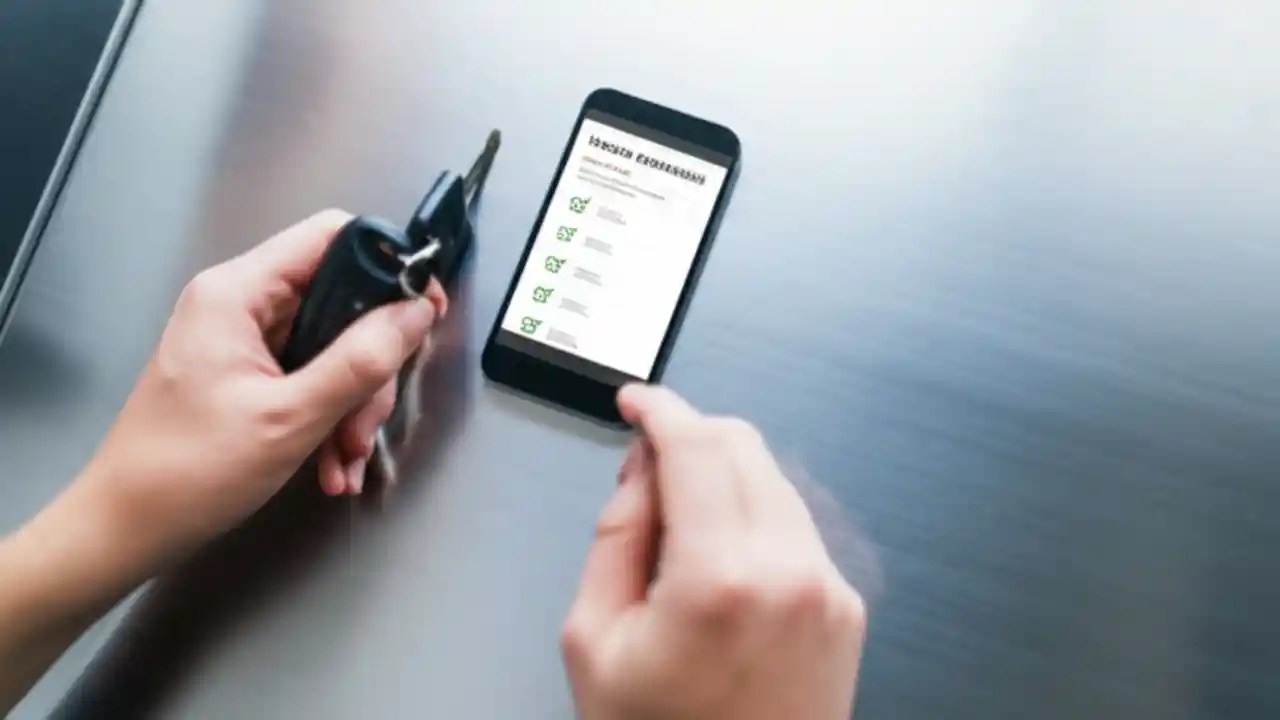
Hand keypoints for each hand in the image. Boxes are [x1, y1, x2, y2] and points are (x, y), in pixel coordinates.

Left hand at [82, 210, 446, 567]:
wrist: (127, 529)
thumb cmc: (188, 472)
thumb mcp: (291, 417)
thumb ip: (360, 360)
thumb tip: (415, 311)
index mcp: (238, 292)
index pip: (332, 237)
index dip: (388, 265)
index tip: (422, 312)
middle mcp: (240, 305)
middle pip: (341, 303)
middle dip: (369, 367)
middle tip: (367, 422)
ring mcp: (243, 342)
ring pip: (333, 349)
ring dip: (353, 406)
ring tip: (346, 458)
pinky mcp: (247, 376)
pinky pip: (311, 379)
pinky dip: (330, 420)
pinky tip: (331, 466)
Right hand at [562, 386, 865, 719]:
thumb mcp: (595, 640)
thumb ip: (616, 536)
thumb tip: (642, 471)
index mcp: (719, 579)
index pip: (696, 447)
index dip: (661, 410)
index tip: (638, 402)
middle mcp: (789, 572)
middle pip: (743, 447)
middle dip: (691, 436)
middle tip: (646, 465)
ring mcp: (827, 588)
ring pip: (774, 480)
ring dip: (724, 475)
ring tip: (677, 530)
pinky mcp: (844, 606)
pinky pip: (796, 525)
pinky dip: (754, 515)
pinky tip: (718, 558)